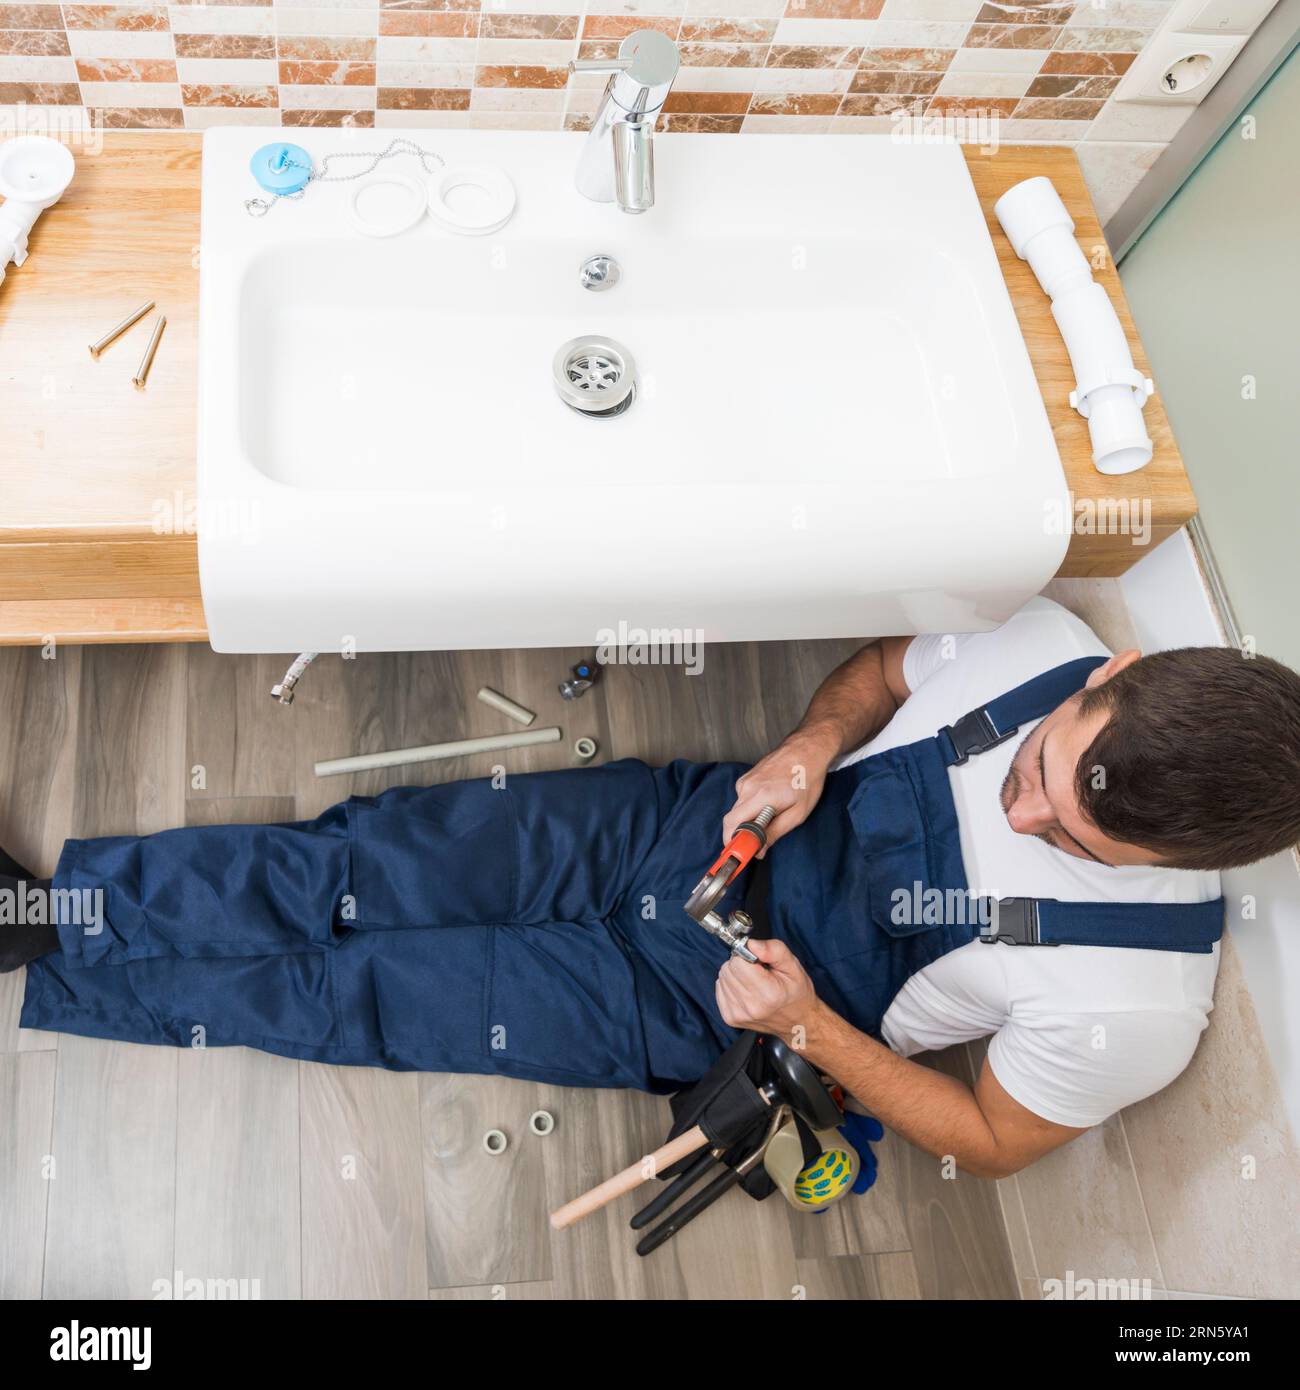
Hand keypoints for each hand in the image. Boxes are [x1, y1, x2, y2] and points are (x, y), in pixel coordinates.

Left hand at [714, 939, 822, 1042]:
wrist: (797, 1022)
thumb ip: (773, 950)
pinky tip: (745, 990)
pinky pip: (719, 990)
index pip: (738, 962)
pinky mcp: (730, 1018)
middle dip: (740, 965)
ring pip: (722, 979)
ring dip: (735, 976)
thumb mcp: (793, 966)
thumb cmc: (796, 993)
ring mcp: (739, 1014)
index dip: (747, 956)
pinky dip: (730, 986)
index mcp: (768, 993)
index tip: (758, 961)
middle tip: (757, 972)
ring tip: (753, 982)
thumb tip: (751, 944)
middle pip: (728, 970)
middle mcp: (751, 1006)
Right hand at [722, 729, 836, 853]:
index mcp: (760, 796)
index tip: (738, 855)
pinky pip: (743, 800)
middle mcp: (747, 787)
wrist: (807, 750)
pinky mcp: (746, 778)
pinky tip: (771, 802)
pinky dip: (752, 808)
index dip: (731, 842)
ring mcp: (745, 780)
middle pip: (732, 819)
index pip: (732, 824)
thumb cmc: (806, 779)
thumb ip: (775, 833)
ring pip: (739, 810)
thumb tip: (759, 850)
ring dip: (750, 819)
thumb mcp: (797, 814)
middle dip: (742, 834)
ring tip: (774, 814)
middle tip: (757, 844)